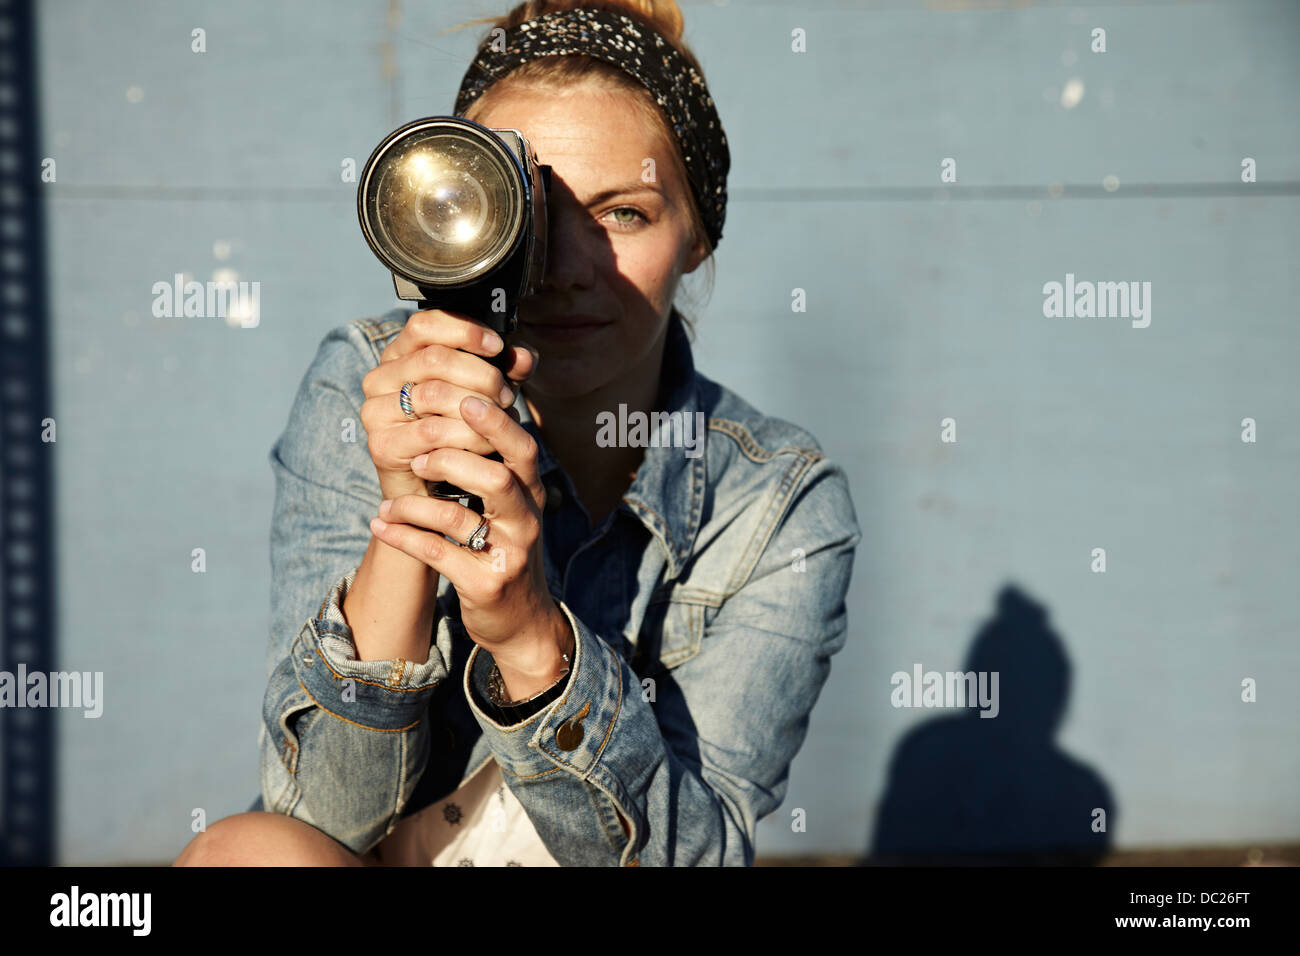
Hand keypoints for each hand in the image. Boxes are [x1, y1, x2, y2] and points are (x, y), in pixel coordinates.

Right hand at [359, 309, 539, 499]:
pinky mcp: (381, 444)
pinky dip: (465, 437)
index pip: (424, 324)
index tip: (497, 347)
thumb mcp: (486, 393)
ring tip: (500, 420)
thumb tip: (523, 356)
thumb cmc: (458, 432)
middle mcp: (381, 378)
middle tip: (506, 395)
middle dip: (481, 375)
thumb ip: (504, 371)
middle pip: (434, 359)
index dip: (464, 331)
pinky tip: (484, 443)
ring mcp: (376, 411)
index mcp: (401, 355)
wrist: (434, 487)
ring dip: (477, 408)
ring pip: (434, 395)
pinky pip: (431, 432)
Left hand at [367, 394, 571, 694]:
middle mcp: (527, 520)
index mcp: (532, 493)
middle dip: (454, 457)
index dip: (495, 421)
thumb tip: (465, 400)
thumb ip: (495, 460)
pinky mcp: (485, 584)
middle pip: (498, 477)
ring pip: (459, 518)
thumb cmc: (505, 547)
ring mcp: (508, 553)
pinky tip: (380, 527)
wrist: (522, 620)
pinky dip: (403, 538)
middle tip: (417, 452)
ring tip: (388, 501)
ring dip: (415, 506)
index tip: (461, 399)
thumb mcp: (512, 504)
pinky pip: (437, 555)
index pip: (522, 447)